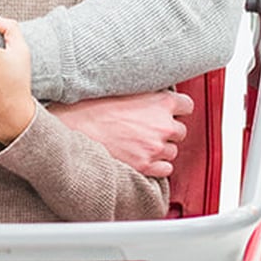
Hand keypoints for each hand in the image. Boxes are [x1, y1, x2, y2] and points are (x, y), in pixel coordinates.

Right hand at [45, 89, 192, 177]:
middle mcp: (162, 125)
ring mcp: (154, 147)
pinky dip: (157, 166)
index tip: (169, 112)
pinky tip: (142, 158)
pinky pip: (165, 170)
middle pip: (180, 131)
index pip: (187, 105)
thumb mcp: (123, 90)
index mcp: (160, 102)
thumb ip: (145, 96)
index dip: (177, 109)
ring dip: (161, 149)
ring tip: (141, 144)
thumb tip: (151, 98)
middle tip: (148, 129)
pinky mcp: (145, 166)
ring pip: (173, 152)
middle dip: (167, 131)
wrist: (72, 128)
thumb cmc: (91, 108)